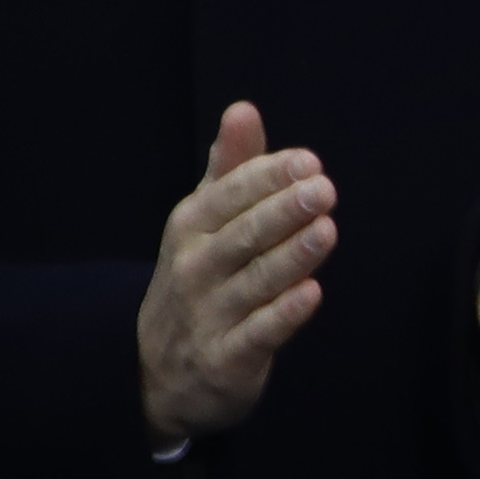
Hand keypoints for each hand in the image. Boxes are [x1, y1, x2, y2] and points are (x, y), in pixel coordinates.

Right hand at [136, 103, 333, 442]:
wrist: (153, 369)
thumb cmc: (199, 275)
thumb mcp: (205, 220)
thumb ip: (230, 168)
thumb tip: (243, 109)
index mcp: (191, 227)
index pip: (228, 196)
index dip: (267, 177)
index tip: (308, 161)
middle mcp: (195, 268)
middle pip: (242, 235)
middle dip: (282, 210)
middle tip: (324, 188)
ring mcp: (209, 315)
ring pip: (254, 282)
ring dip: (291, 256)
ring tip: (326, 230)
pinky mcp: (226, 359)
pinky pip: (258, 335)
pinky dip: (283, 315)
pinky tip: (311, 294)